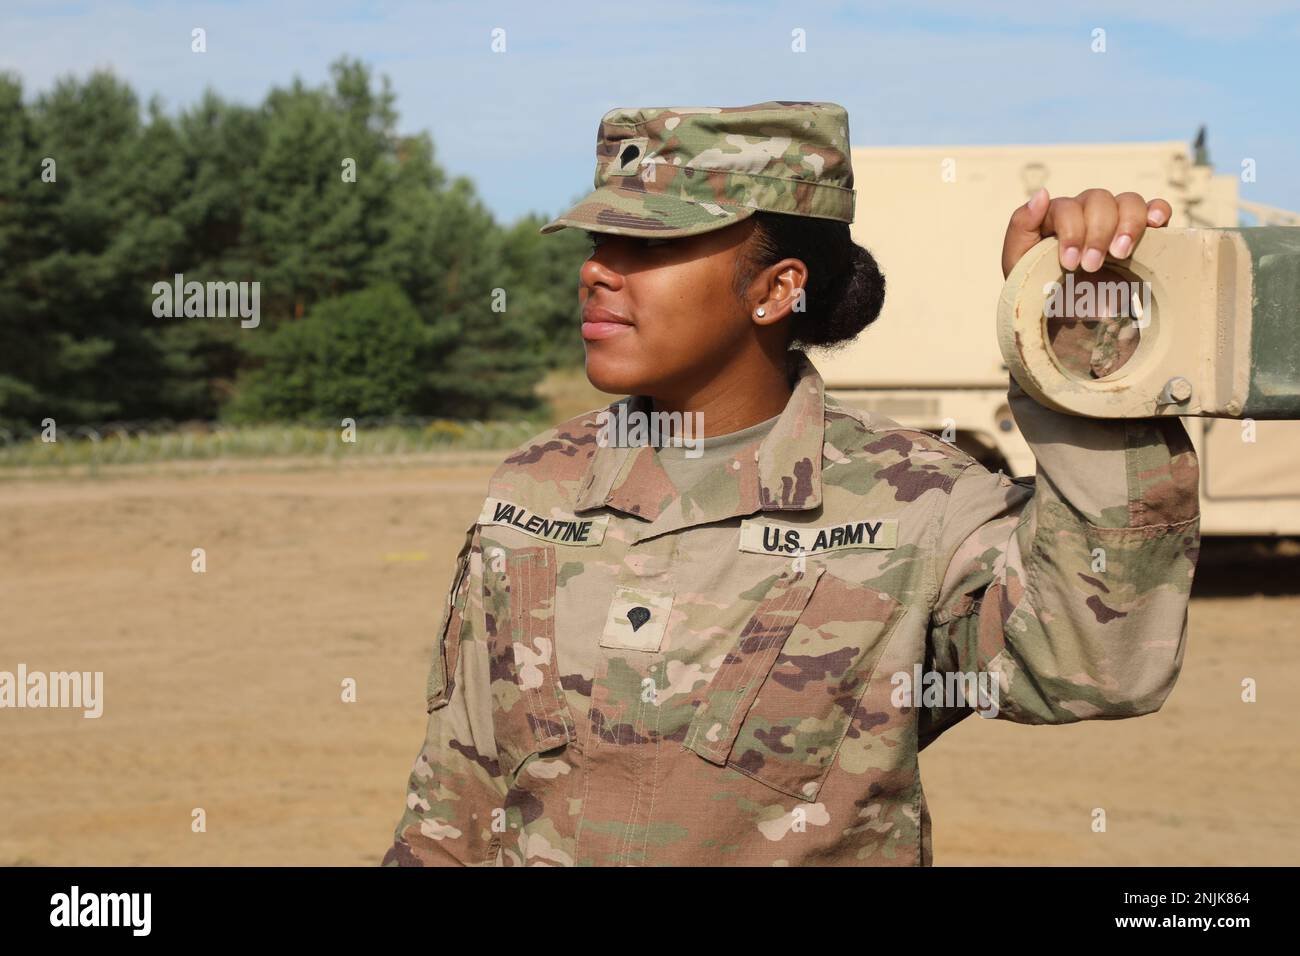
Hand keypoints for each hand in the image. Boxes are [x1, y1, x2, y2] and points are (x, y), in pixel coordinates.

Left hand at [1001, 188, 1172, 279]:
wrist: (1067, 322)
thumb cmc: (1039, 291)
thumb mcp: (1019, 263)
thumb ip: (1021, 226)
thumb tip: (1041, 193)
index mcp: (1057, 216)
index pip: (1068, 206)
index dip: (1071, 231)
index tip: (1070, 264)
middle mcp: (1088, 213)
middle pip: (1099, 199)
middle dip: (1096, 233)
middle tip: (1091, 267)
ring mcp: (1116, 222)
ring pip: (1129, 200)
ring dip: (1127, 224)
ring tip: (1120, 254)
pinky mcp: (1142, 236)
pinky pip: (1157, 209)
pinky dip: (1159, 211)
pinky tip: (1155, 225)